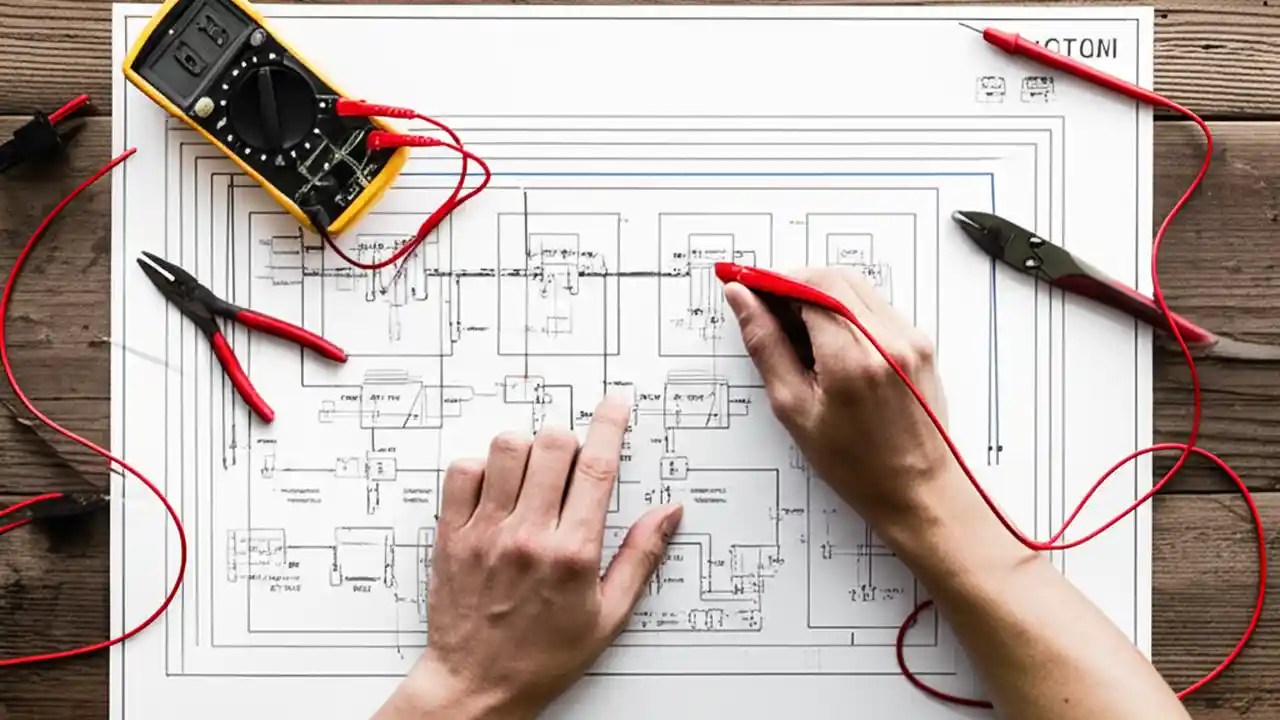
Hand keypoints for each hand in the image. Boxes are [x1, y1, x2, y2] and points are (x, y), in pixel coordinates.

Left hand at [374, 395, 683, 719]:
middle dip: (568, 439)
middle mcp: (529, 537)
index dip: (610, 425)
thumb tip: (669, 514)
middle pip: (552, 445)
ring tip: (531, 474)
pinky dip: (480, 467)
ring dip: (524, 449)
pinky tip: (494, 488)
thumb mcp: (609, 615)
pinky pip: (461, 472)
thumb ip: (640, 557)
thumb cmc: (542, 656)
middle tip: (571, 458)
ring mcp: (486, 533)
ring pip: (505, 448)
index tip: (615, 405)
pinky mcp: (452, 536)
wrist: (477, 685)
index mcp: (573, 554)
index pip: (598, 468)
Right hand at [722, 267, 956, 541]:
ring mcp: (910, 338)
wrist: (916, 490)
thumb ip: (766, 346)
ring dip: (819, 297)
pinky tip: (830, 346)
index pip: (808, 287)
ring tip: (799, 337)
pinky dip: (845, 312)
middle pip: (832, 278)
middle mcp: (888, 339)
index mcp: (854, 358)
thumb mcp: (795, 409)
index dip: (772, 281)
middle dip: (794, 285)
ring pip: (854, 287)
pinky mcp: (919, 342)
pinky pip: (874, 306)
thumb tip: (743, 301)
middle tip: (767, 311)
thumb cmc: (856, 464)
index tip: (747, 286)